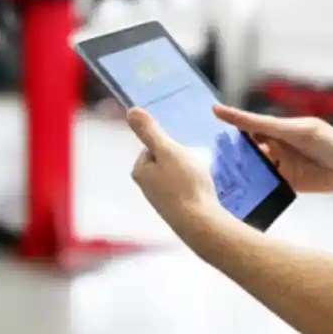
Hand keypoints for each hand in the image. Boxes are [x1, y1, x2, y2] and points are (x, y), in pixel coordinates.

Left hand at [127, 108, 229, 242]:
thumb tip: (131, 111)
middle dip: (181, 160)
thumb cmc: (184, 184)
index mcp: (140, 171)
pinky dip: (192, 187)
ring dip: (188, 173)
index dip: (171, 146)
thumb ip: (150, 132)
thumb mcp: (168, 150)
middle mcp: (145, 187)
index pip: (154, 146)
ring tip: (198, 180)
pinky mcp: (174, 209)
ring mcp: (160, 200)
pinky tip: (201, 191)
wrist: (200, 222)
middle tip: (193, 167)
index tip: (182, 155)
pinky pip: (183, 189)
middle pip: (165, 160)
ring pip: (176, 175)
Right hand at [213, 105, 332, 193]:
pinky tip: (238, 193)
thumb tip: (235, 113)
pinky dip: (253, 188)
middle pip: (246, 149)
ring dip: (239, 173)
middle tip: (208, 161)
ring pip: (252, 168)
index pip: (247, 125)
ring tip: (218, 179)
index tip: (209, 118)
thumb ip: (263, 125)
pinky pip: (264, 185)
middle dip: (229, 154)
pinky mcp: (284, 183)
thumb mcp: (292, 130)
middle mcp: (274, 146)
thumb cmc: (327, 141)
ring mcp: (278, 165)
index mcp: (276, 129)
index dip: (230, 124)